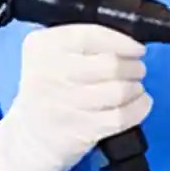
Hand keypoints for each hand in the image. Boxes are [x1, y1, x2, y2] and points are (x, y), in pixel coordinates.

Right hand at [0, 24, 150, 170]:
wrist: (31, 134)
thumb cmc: (48, 88)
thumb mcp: (48, 54)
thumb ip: (79, 42)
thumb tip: (124, 41)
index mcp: (42, 47)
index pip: (91, 36)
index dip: (121, 41)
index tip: (136, 48)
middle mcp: (50, 73)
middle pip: (110, 65)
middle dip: (133, 66)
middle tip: (136, 69)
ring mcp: (65, 104)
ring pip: (119, 91)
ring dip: (135, 88)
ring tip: (134, 86)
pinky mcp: (80, 130)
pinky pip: (122, 116)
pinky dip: (138, 108)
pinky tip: (138, 103)